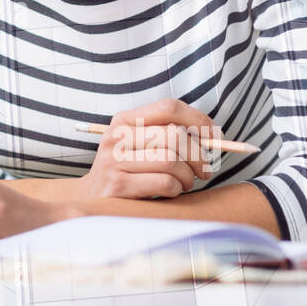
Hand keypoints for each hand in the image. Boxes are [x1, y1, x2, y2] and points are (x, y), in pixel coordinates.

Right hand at [75, 97, 219, 203]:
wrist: (92, 197)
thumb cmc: (128, 169)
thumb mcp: (139, 143)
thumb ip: (168, 134)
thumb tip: (213, 135)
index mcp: (124, 120)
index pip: (168, 107)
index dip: (198, 119)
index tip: (214, 136)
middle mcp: (116, 136)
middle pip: (174, 135)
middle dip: (198, 155)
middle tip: (204, 170)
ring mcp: (114, 161)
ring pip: (172, 161)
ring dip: (188, 176)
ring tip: (184, 183)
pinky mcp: (118, 186)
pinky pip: (164, 183)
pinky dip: (176, 190)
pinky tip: (170, 192)